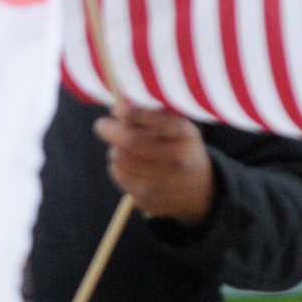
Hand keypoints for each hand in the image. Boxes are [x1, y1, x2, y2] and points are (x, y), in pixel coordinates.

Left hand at [95, 106, 215, 223]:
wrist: (199, 190)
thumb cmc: (178, 146)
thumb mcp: (175, 126)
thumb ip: (149, 112)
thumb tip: (117, 103)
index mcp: (184, 134)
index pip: (149, 118)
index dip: (126, 112)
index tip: (116, 109)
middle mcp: (177, 158)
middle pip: (130, 140)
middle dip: (109, 129)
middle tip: (102, 125)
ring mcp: (163, 181)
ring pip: (119, 157)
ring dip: (115, 149)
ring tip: (125, 148)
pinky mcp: (148, 197)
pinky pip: (118, 174)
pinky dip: (118, 166)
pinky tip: (131, 166)